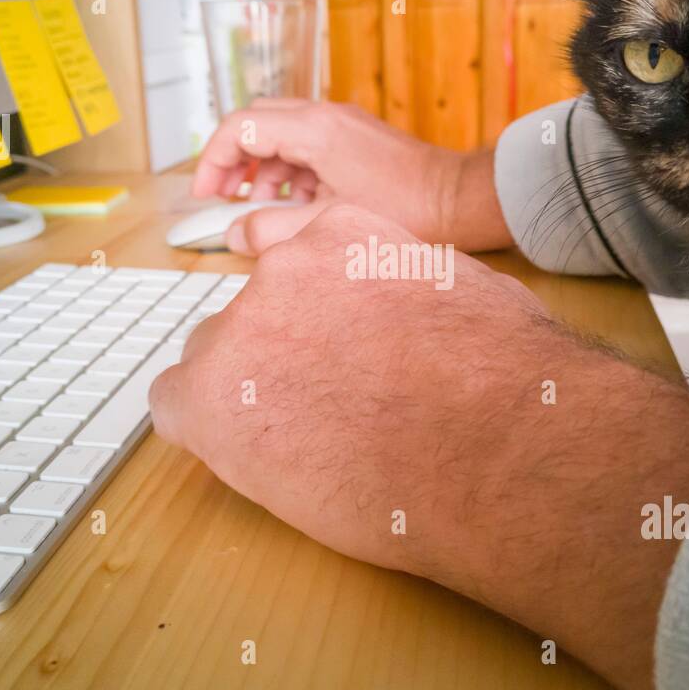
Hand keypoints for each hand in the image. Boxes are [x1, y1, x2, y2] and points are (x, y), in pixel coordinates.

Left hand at [149, 203, 688, 689]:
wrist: (503, 446)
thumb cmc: (513, 382)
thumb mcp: (466, 296)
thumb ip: (406, 290)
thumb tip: (404, 315)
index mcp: (348, 232)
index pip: (283, 245)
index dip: (299, 304)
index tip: (313, 338)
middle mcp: (284, 266)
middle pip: (247, 314)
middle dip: (274, 358)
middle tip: (321, 408)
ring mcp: (244, 327)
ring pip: (213, 363)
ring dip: (246, 398)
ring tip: (307, 444)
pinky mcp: (213, 394)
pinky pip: (176, 406)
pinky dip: (207, 433)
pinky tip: (255, 456)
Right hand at [190, 99, 510, 254]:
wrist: (460, 200)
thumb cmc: (408, 210)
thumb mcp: (328, 227)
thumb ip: (272, 230)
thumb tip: (236, 234)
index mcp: (315, 129)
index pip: (241, 128)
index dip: (213, 161)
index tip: (204, 194)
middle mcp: (326, 116)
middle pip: (256, 122)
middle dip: (233, 160)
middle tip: (223, 198)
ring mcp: (342, 124)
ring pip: (280, 133)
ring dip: (262, 169)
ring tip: (260, 209)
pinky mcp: (355, 137)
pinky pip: (307, 144)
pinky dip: (290, 171)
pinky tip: (296, 205)